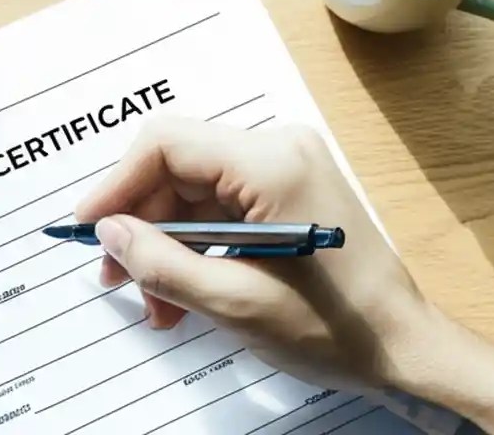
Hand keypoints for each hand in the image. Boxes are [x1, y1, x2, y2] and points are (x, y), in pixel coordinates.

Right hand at [75, 117, 493, 434]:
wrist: (404, 349)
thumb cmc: (339, 328)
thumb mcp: (234, 302)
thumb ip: (161, 263)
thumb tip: (110, 233)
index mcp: (272, 164)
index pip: (167, 144)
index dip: (117, 184)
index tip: (90, 226)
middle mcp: (279, 150)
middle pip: (177, 168)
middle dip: (140, 224)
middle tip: (116, 277)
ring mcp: (286, 169)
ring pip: (193, 191)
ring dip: (165, 244)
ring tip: (156, 301)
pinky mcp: (287, 191)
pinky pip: (220, 207)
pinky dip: (195, 246)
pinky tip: (183, 291)